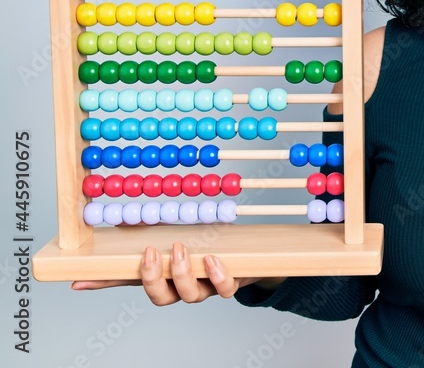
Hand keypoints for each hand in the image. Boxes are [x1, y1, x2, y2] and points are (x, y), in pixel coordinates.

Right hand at [70, 242, 267, 304]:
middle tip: (151, 253)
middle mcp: (181, 288)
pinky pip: (223, 288)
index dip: (104, 284)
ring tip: (181, 248)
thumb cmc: (205, 246)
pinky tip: (212, 258)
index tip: (80, 279)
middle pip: (159, 297)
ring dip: (181, 273)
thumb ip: (151, 232)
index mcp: (164, 277)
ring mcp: (205, 288)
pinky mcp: (229, 284)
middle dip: (151, 277)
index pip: (128, 282)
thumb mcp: (177, 234)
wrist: (248, 256)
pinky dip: (217, 275)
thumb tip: (121, 221)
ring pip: (189, 295)